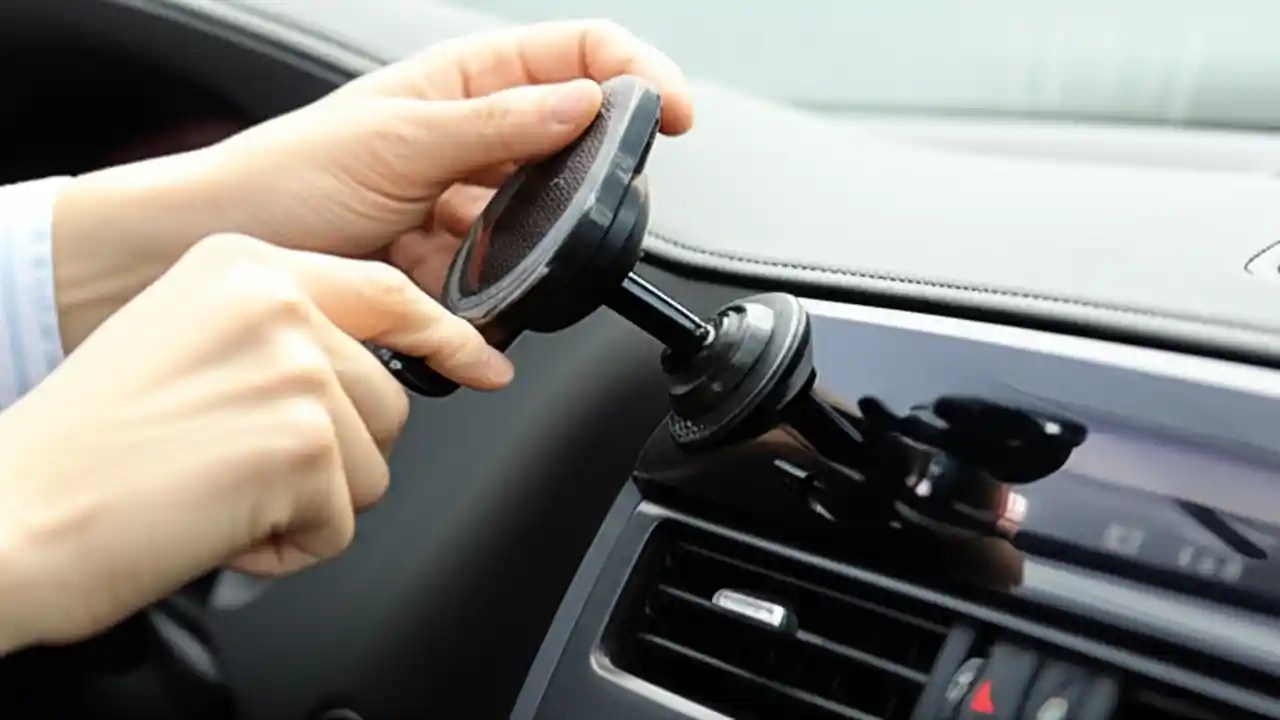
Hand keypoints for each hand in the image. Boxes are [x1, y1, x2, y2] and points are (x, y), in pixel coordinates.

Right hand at [0, 233, 511, 653]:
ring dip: (307, 502)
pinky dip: (287, 547)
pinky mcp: (303, 443)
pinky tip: (218, 525)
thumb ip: (281, 335)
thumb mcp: (189, 342)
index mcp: (247, 266)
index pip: (387, 294)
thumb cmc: (88, 447)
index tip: (485, 365)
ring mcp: (295, 368)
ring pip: (373, 467)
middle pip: (387, 403)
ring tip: (219, 489)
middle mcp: (277, 303)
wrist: (18, 514)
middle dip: (329, 456)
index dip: (444, 338)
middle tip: (234, 464)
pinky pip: (340, 525)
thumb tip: (368, 369)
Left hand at [52, 19, 693, 349]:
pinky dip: (497, 299)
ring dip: (535, 249)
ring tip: (502, 263)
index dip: (635, 74)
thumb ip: (498, 124)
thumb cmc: (284, 178)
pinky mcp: (449, 259)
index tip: (672, 116)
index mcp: (463, 80)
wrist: (221, 254)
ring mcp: (461, 199)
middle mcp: (471, 134)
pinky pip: (501, 277)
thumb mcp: (398, 140)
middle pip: (572, 142)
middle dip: (591, 176)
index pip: (577, 55)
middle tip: (599, 203)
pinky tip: (476, 307)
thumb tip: (587, 103)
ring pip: (540, 221)